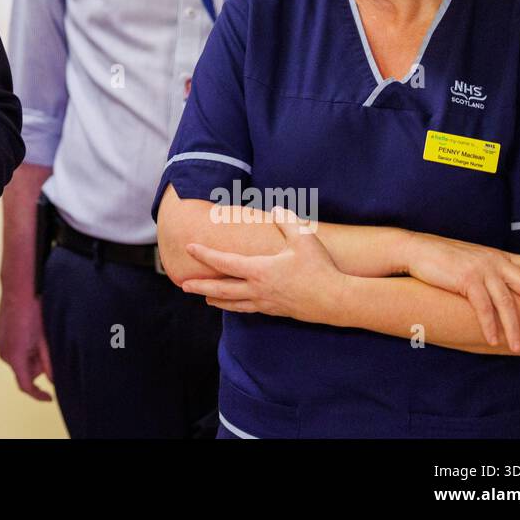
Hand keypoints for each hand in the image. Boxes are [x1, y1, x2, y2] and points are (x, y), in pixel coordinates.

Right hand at [0, 292, 53, 400]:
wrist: (17, 289)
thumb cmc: (31, 311)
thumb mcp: (44, 340)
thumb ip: (48, 363)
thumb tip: (53, 379)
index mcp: (14, 356)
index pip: (25, 385)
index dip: (38, 395)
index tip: (49, 397)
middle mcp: (3, 353)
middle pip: (24, 371)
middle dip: (37, 365)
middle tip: (47, 348)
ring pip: (19, 360)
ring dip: (31, 354)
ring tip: (38, 335)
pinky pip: (13, 349)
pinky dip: (24, 347)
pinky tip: (30, 331)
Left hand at [178, 207, 346, 322]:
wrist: (336, 300)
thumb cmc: (319, 269)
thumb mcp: (304, 239)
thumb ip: (287, 221)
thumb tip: (276, 208)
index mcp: (259, 270)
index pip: (224, 262)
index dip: (205, 254)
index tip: (189, 248)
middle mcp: (258, 289)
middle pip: (222, 289)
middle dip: (201, 286)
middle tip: (183, 285)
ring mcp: (266, 303)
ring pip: (234, 303)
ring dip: (217, 300)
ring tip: (205, 299)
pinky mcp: (276, 311)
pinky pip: (250, 309)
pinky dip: (237, 307)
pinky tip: (235, 305)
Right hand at [398, 230, 519, 350]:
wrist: (417, 249)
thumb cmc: (444, 258)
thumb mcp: (475, 259)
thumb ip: (494, 270)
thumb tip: (508, 289)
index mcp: (500, 256)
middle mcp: (495, 260)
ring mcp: (481, 269)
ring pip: (507, 302)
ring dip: (514, 327)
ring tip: (517, 347)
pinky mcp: (466, 279)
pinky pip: (483, 307)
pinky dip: (489, 325)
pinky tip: (492, 340)